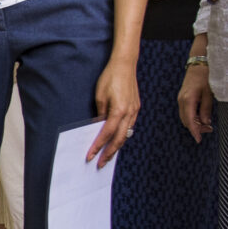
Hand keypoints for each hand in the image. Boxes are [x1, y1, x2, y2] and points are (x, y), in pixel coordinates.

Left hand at [87, 53, 139, 167]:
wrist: (125, 64)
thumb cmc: (110, 78)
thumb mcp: (100, 96)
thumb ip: (100, 114)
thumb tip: (98, 128)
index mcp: (118, 111)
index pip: (106, 134)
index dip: (98, 146)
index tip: (91, 156)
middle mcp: (129, 113)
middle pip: (119, 140)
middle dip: (109, 153)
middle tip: (100, 164)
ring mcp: (135, 111)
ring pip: (126, 135)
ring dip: (116, 146)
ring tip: (108, 156)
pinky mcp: (136, 108)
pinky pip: (130, 126)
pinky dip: (123, 136)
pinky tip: (116, 140)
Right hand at [179, 62, 213, 142]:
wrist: (198, 63)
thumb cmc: (206, 76)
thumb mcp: (209, 93)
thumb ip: (206, 109)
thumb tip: (206, 123)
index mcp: (188, 100)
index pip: (190, 121)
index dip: (195, 131)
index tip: (199, 140)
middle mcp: (181, 100)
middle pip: (186, 121)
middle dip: (196, 128)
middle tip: (209, 129)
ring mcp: (180, 99)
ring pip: (185, 117)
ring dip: (194, 122)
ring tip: (207, 123)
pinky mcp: (182, 97)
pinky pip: (185, 111)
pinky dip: (192, 117)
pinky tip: (201, 116)